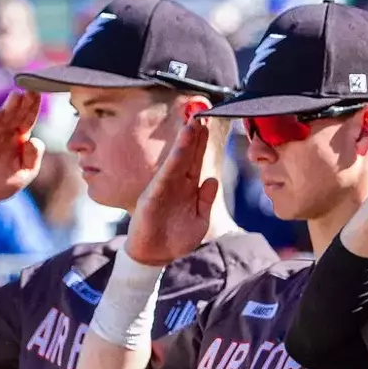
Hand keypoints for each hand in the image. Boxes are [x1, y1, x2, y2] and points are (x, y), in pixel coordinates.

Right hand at [0, 91, 45, 212]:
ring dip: (9, 108)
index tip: (41, 94)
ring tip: (17, 94)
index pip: (27, 120)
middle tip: (32, 88)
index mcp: (17, 140)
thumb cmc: (2, 184)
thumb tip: (34, 139)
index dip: (33, 108)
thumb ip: (34, 157)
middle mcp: (3, 137)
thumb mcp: (25, 173)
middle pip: (15, 116)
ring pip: (0, 121)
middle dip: (23, 103)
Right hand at [125, 120, 217, 266]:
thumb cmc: (177, 237)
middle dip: (195, 135)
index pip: (196, 160)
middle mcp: (176, 183)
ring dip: (185, 141)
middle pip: (188, 154)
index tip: (209, 123)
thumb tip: (213, 179)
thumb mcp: (200, 218)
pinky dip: (174, 160)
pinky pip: (166, 175)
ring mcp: (165, 187)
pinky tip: (181, 146)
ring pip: (177, 160)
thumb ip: (206, 199)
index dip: (202, 142)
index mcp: (188, 188)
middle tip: (203, 112)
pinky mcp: (154, 195)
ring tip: (194, 123)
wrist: (156, 255)